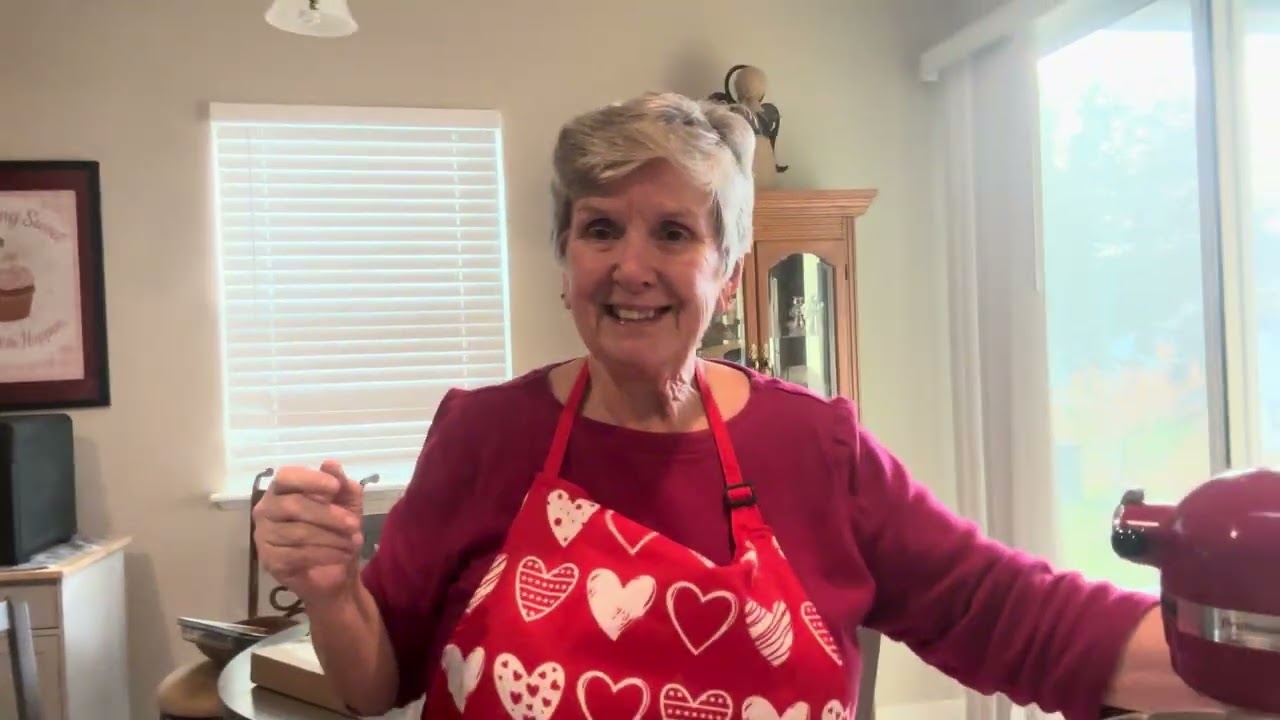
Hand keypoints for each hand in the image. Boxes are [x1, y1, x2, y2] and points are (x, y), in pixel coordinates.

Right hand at [253, 460, 364, 606]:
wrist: (335, 569)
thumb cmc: (336, 528)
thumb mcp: (347, 503)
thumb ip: (341, 483)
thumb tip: (331, 464)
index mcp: (282, 489)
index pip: (286, 477)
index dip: (310, 480)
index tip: (335, 487)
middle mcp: (266, 509)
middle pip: (293, 506)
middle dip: (328, 515)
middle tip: (354, 525)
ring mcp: (264, 536)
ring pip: (297, 533)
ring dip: (331, 538)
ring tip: (353, 543)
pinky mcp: (269, 560)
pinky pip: (296, 555)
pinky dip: (324, 555)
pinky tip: (341, 556)